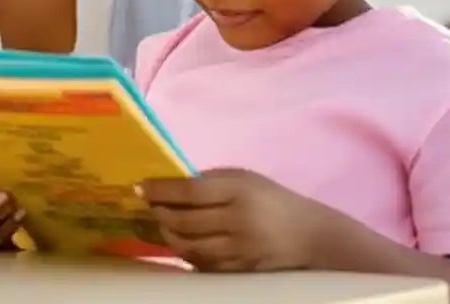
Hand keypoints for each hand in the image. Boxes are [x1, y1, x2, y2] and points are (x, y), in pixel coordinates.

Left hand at [138, 168, 332, 271]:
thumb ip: (210, 181)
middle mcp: (238, 221)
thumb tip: (169, 184)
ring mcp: (239, 250)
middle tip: (149, 207)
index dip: (160, 191)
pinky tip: (180, 242)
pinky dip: (185, 252)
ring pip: (188, 247)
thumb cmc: (272, 200)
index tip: (139, 188)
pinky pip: (201, 264)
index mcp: (239, 190)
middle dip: (159, 214)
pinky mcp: (239, 271)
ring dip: (167, 235)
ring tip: (162, 224)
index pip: (190, 191)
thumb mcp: (245, 179)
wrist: (311, 236)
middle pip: (184, 221)